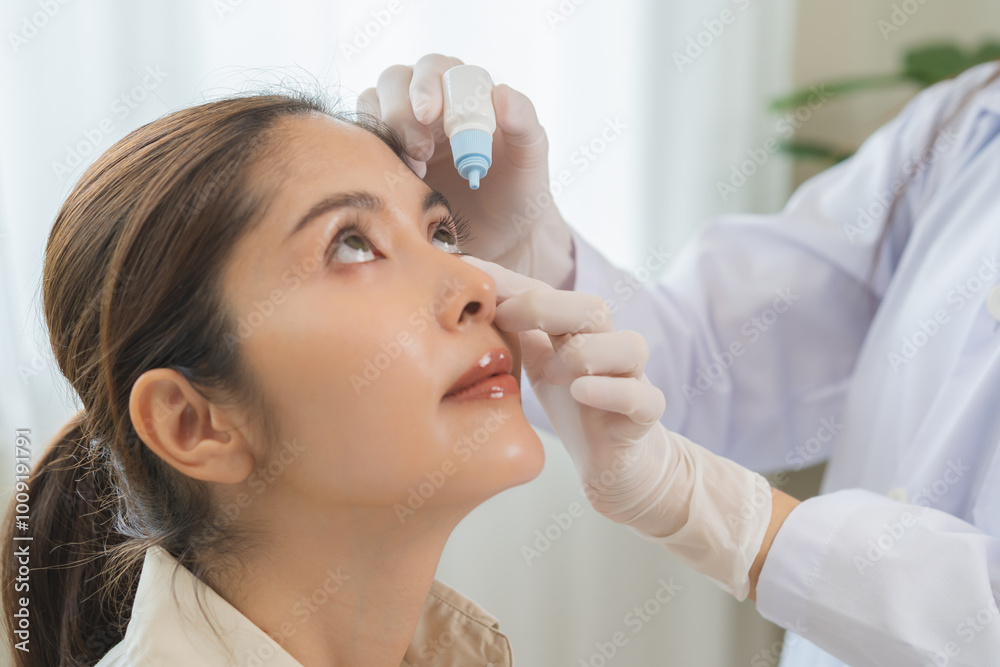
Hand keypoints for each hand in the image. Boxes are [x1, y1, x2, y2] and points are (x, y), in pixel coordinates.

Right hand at [358, 53, 573, 287]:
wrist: (502, 237)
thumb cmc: (519, 190)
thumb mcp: (530, 156)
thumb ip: (523, 121)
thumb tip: (501, 92)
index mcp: (464, 92)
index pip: (436, 68)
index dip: (428, 84)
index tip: (430, 115)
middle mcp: (430, 103)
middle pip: (396, 79)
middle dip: (402, 109)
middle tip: (421, 150)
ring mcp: (404, 129)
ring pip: (373, 102)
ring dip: (386, 128)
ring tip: (414, 166)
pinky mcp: (386, 157)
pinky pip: (365, 139)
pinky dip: (372, 150)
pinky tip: (398, 178)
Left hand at [463, 254, 774, 599]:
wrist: (614, 458)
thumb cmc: (574, 402)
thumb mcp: (538, 362)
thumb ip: (515, 331)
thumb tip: (471, 298)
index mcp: (578, 331)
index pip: (549, 293)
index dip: (513, 286)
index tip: (476, 284)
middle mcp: (609, 345)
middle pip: (592, 307)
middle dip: (545, 307)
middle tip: (506, 319)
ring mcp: (632, 379)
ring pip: (629, 346)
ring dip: (584, 353)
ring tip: (550, 374)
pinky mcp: (645, 415)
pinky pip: (642, 397)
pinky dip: (611, 391)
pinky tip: (580, 392)